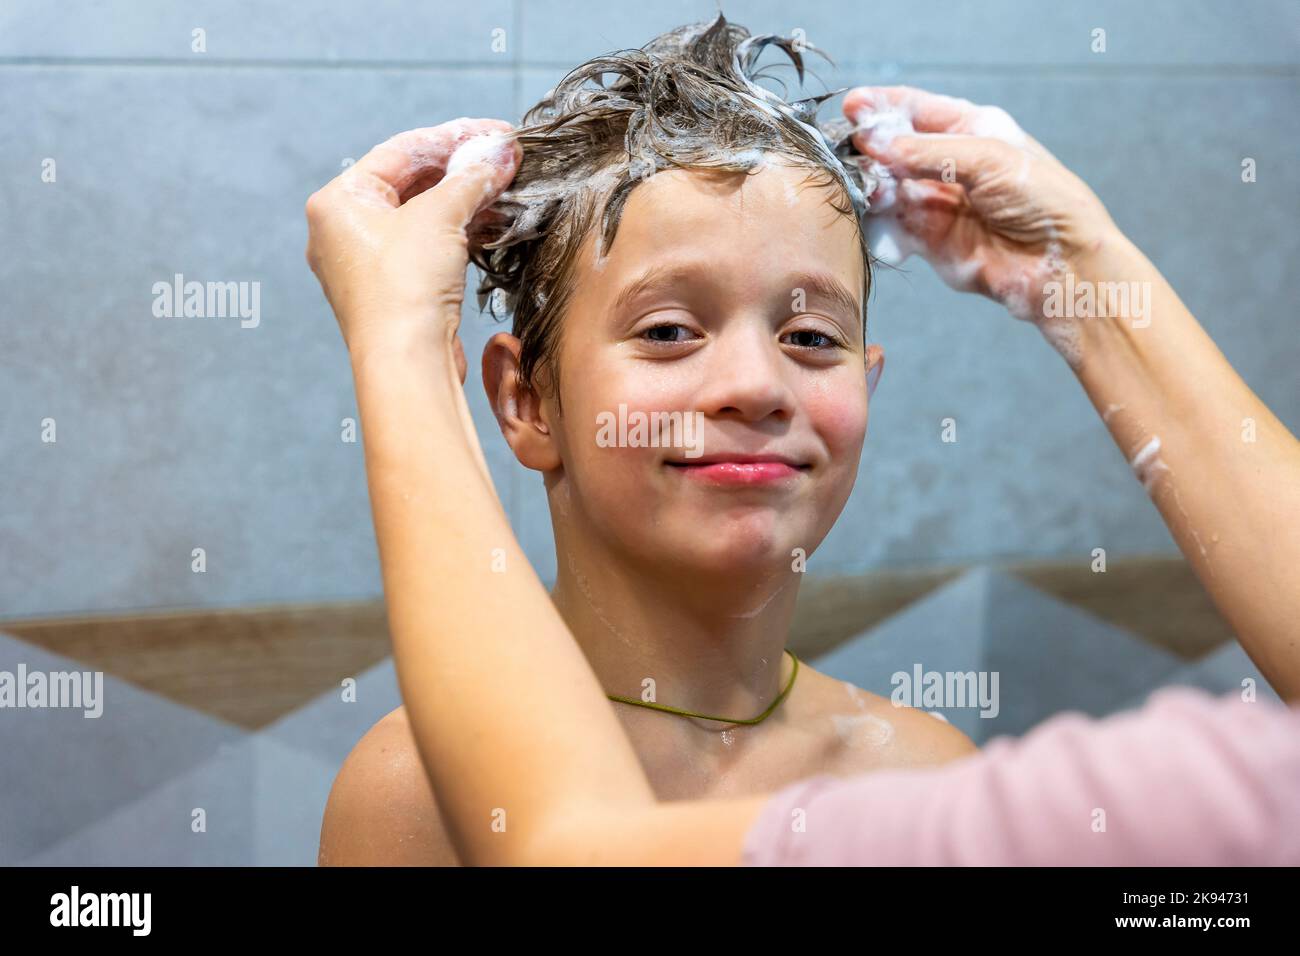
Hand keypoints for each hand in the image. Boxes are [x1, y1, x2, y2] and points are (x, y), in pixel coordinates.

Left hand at [304, 118, 520, 380]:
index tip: (497, 133)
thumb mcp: (441, 217)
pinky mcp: (395, 293)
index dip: (455, 137)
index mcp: (338, 201)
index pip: (402, 150)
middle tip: (506, 159)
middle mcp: (344, 230)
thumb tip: (503, 150)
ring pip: (423, 218)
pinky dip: (459, 234)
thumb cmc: (404, 287)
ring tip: (508, 189)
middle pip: (412, 183)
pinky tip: (494, 224)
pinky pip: (428, 248)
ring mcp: (368, 265)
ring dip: (466, 203)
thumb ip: (473, 178)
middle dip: (462, 171)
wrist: (406, 364)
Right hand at [843, 86, 1120, 321]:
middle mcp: (950, 164)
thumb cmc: (1042, 201)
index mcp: (971, 130)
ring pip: (887, 187)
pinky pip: (891, 226)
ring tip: (866, 189)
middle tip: (849, 153)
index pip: (917, 110)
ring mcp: (937, 202)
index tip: (852, 107)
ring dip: (871, 186)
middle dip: (870, 149)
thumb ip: (925, 151)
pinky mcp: (928, 240)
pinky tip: (875, 216)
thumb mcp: (985, 159)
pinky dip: (878, 222)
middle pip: (894, 149)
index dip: (882, 107)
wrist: (1058, 265)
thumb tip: (873, 142)